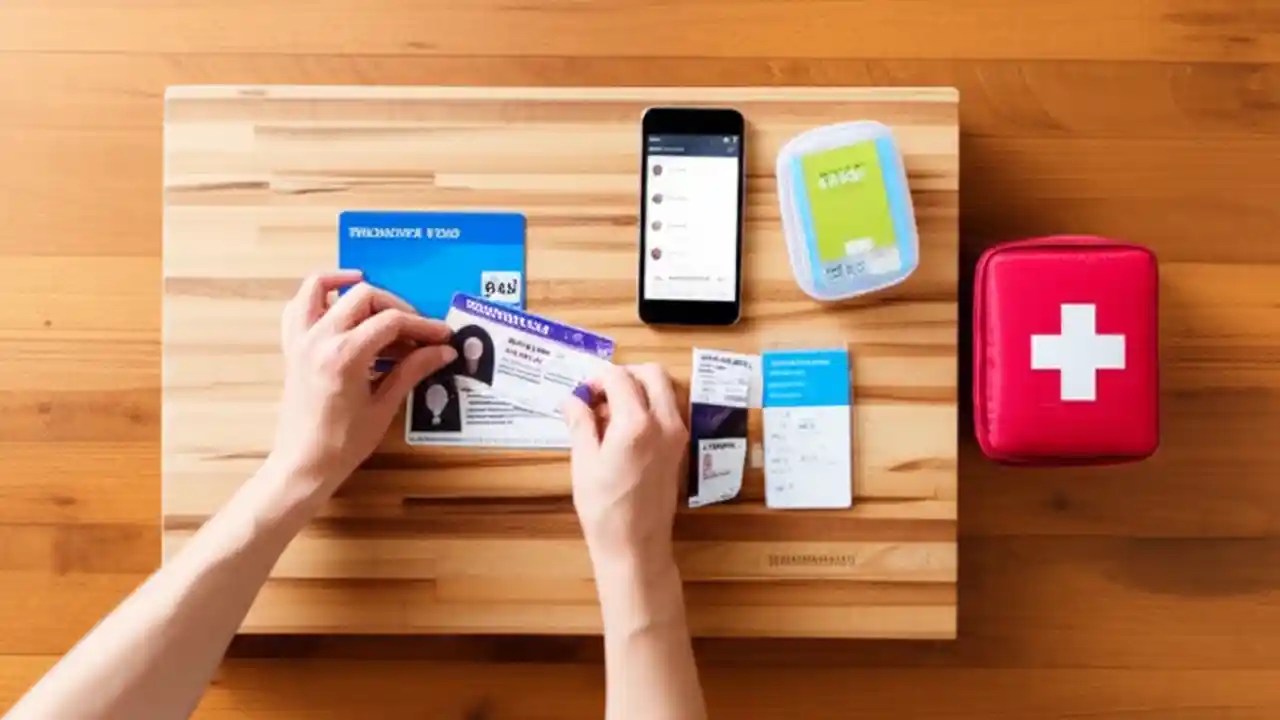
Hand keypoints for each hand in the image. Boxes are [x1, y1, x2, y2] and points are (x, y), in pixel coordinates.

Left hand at [270, 271, 456, 499]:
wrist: (303, 464)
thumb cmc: (344, 443)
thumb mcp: (384, 406)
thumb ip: (412, 370)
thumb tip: (443, 351)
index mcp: (344, 355)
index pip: (392, 322)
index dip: (423, 325)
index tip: (443, 335)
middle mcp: (319, 338)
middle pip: (364, 296)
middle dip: (397, 307)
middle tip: (417, 330)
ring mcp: (301, 339)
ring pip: (321, 287)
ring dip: (351, 285)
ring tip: (379, 298)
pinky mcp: (291, 346)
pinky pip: (298, 306)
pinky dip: (317, 294)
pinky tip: (339, 301)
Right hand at [563, 364, 688, 573]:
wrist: (636, 545)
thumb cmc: (604, 509)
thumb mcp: (583, 462)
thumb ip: (580, 422)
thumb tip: (572, 398)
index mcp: (636, 423)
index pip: (619, 377)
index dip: (597, 378)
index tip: (582, 393)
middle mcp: (664, 423)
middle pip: (652, 374)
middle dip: (624, 376)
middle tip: (600, 396)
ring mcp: (678, 435)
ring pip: (665, 389)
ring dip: (639, 389)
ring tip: (611, 413)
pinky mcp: (681, 447)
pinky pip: (670, 410)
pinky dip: (651, 406)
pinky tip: (626, 428)